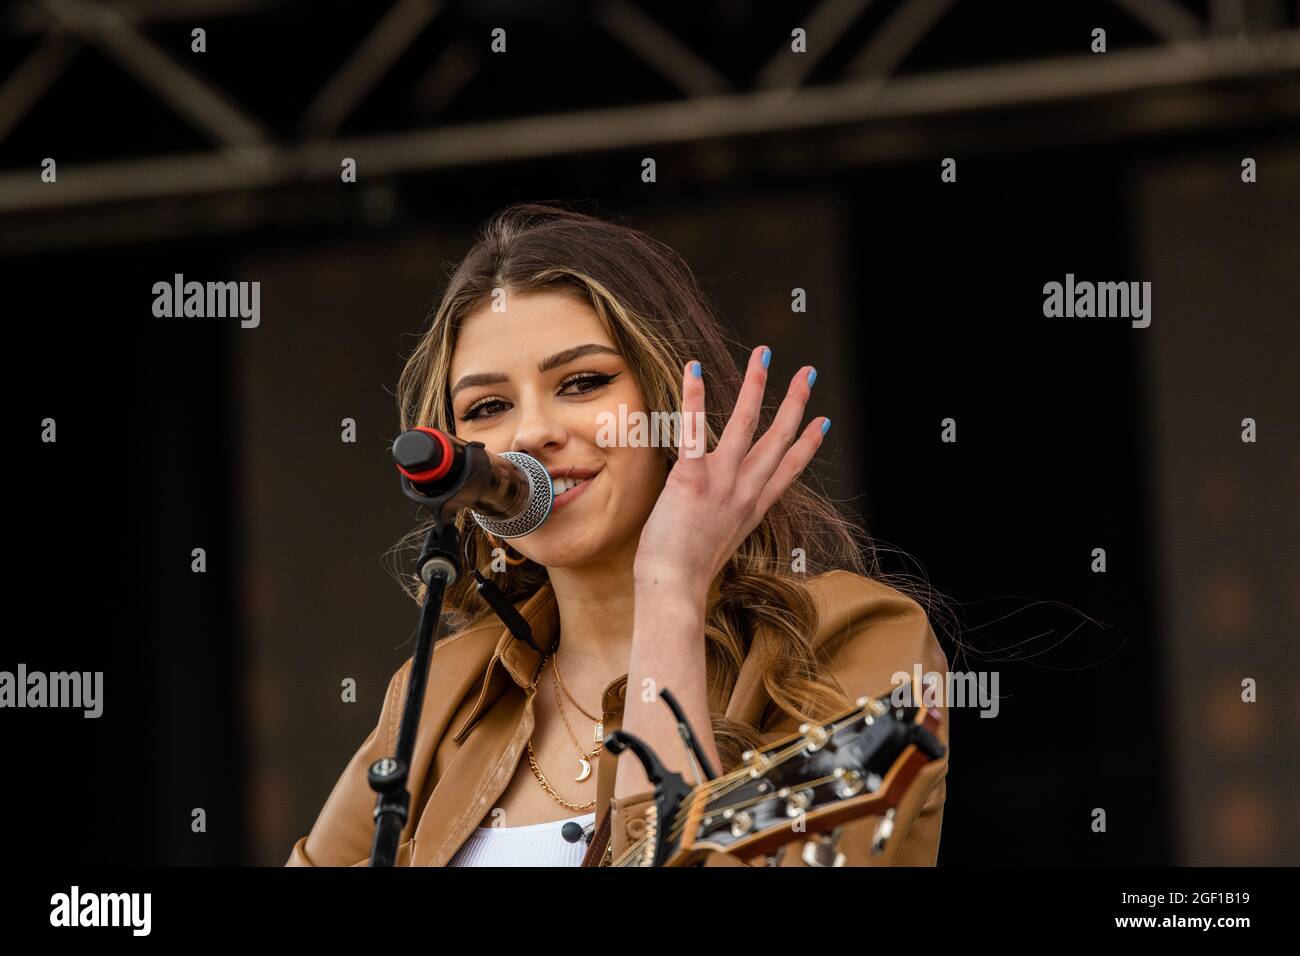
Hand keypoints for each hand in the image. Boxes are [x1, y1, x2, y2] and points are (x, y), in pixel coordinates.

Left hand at [633, 345, 829, 605]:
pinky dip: (694, 397)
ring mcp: (721, 484)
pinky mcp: (692, 480)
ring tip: (764, 355)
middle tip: (808, 373)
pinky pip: (694, 431)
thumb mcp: (716, 544)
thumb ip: (722, 520)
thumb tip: (713, 511)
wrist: (673, 591)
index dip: (807, 444)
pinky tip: (694, 369)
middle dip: (795, 402)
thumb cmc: (684, 575)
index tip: (822, 422)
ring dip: (756, 385)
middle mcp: (744, 491)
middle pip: (778, 439)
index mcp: (752, 508)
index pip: (788, 470)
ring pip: (745, 424)